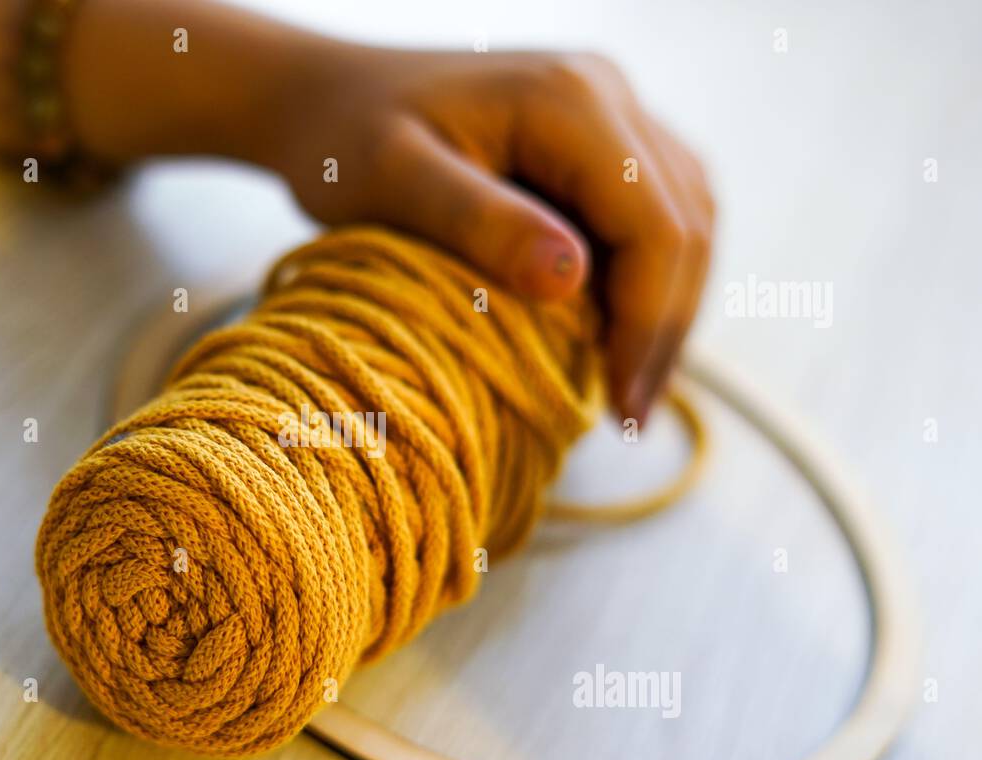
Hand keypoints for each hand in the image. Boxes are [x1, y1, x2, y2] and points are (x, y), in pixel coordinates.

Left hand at [257, 47, 715, 423]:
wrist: (322, 98)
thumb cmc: (341, 141)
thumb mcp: (392, 181)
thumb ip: (479, 223)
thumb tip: (571, 282)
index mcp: (569, 101)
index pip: (656, 225)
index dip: (650, 324)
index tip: (622, 407)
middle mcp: (607, 93)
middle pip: (685, 225)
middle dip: (664, 328)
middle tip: (630, 418)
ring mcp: (608, 110)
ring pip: (684, 218)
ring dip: (667, 307)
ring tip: (629, 389)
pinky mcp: (597, 136)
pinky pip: (653, 210)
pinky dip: (647, 279)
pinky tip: (614, 336)